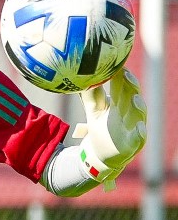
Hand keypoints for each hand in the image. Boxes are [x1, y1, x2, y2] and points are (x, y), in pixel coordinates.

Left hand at [75, 68, 146, 185]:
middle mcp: (129, 113)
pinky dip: (140, 132)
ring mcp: (133, 128)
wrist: (102, 156)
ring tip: (133, 99)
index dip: (120, 76)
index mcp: (119, 104)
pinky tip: (139, 127)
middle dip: (130, 86)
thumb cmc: (102, 129)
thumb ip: (91, 95)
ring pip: (138, 115)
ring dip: (137, 107)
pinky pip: (139, 137)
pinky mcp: (133, 143)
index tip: (116, 64)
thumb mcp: (95, 111)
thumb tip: (80, 76)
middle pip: (131, 97)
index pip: (121, 87)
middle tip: (125, 75)